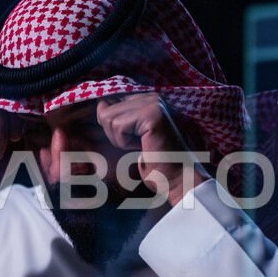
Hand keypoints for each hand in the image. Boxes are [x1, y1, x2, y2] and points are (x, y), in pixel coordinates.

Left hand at [95, 93, 209, 206]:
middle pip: (104, 108)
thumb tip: (99, 109)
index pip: (107, 100)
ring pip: (108, 117)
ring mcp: (152, 103)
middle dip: (114, 134)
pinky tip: (144, 147)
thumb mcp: (131, 137)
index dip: (109, 124)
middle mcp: (151, 96)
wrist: (178, 180)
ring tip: (142, 146)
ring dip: (119, 140)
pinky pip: (117, 126)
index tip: (131, 140)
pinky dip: (124, 143)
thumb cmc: (156, 164)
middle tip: (138, 145)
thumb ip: (118, 120)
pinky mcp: (151, 115)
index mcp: (147, 99)